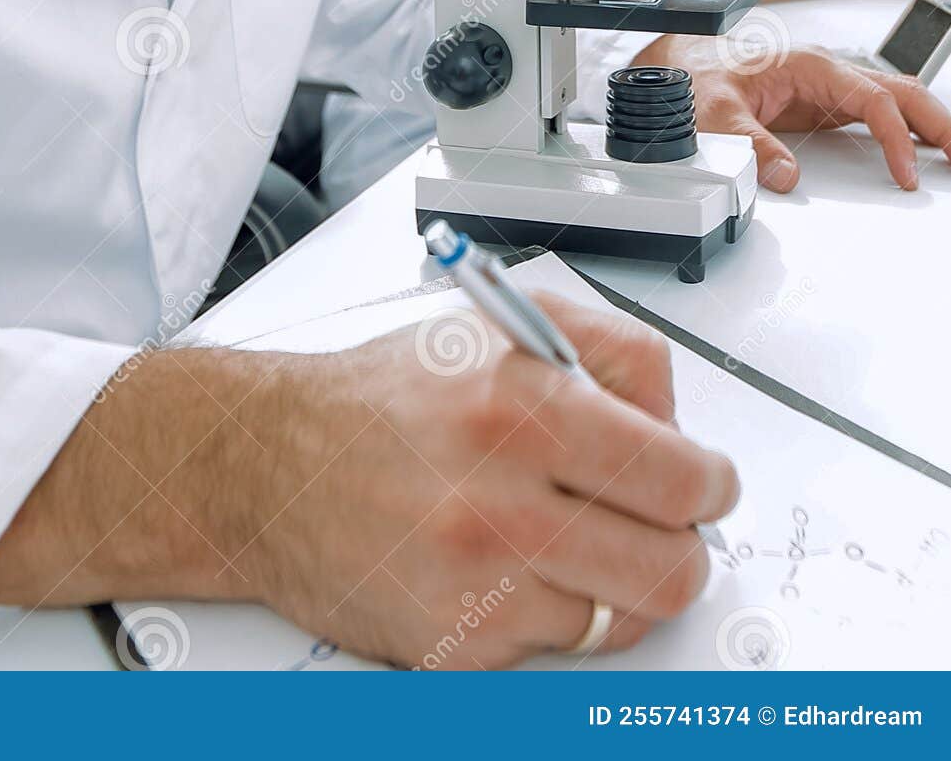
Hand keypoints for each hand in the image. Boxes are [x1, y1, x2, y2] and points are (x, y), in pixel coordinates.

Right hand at [0, 299, 738, 669]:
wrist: (265, 462)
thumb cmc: (383, 393)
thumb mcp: (503, 321)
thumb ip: (610, 350)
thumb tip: (678, 419)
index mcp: (522, 404)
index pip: (683, 479)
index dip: (706, 485)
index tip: (699, 485)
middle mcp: (500, 498)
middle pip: (672, 572)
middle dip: (674, 547)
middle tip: (647, 523)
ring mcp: (475, 583)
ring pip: (616, 620)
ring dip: (599, 581)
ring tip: (550, 532)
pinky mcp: (451, 647)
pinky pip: (550, 651)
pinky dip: (538, 615)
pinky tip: (498, 565)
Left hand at [640, 37, 950, 193]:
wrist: (684, 68)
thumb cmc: (701, 78)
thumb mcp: (717, 115)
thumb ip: (750, 145)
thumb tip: (786, 177)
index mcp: (810, 65)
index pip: (872, 99)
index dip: (895, 137)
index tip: (905, 174)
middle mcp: (827, 71)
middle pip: (900, 91)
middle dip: (937, 123)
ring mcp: (830, 87)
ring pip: (895, 99)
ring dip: (927, 125)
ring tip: (950, 156)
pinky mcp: (825, 104)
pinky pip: (877, 113)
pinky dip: (905, 130)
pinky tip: (919, 150)